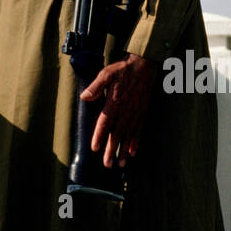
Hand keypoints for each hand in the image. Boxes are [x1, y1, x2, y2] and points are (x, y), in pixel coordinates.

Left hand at [80, 53, 158, 167]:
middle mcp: (125, 110)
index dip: (99, 136)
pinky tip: (132, 153)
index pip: (105, 122)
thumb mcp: (107, 73)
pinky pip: (138, 131)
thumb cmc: (123, 69)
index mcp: (114, 102)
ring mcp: (135, 113)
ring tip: (120, 164)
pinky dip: (135, 142)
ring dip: (123, 151)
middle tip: (107, 164)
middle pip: (117, 134)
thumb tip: (85, 97)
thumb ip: (96, 86)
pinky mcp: (142, 113)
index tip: (95, 148)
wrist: (145, 66)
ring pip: (128, 136)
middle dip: (111, 150)